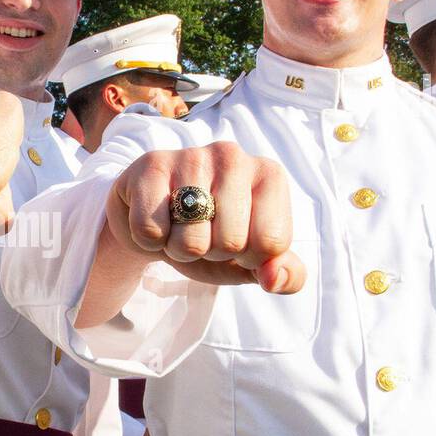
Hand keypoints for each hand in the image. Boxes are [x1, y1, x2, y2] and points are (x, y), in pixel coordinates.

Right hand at [106, 141, 304, 291]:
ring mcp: (191, 156)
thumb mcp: (251, 260)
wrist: (155, 221)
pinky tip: (157, 219)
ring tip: (178, 229)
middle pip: (231, 243)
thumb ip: (284, 274)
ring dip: (179, 250)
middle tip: (202, 234)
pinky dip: (151, 240)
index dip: (249, 258)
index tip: (237, 242)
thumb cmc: (211, 236)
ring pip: (191, 241)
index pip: (270, 242)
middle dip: (211, 253)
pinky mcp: (152, 165)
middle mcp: (234, 157)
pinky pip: (151, 230)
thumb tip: (273, 279)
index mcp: (270, 175)